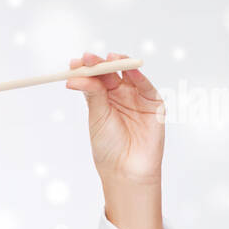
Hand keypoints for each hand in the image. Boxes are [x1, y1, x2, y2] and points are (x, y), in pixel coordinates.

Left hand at [66, 51, 164, 185]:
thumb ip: (92, 95)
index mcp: (102, 99)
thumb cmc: (108, 147)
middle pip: (109, 73)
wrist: (127, 170)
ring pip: (128, 75)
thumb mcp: (97, 118)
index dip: (85, 69)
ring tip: (106, 59)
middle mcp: (119, 95)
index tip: (74, 63)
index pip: (94, 78)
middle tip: (88, 58)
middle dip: (99, 64)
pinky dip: (138, 75)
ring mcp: (136, 97)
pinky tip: (128, 68)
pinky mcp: (153, 103)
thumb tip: (74, 77)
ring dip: (118, 64)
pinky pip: (145, 85)